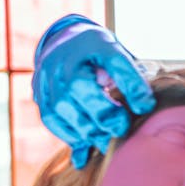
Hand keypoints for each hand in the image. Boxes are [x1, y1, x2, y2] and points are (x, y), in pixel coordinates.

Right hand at [32, 14, 155, 167]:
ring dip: (86, 129)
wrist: (64, 44)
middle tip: (121, 129)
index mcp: (93, 43)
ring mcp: (48, 77)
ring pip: (60, 107)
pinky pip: (50, 119)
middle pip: (78, 86)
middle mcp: (66, 58)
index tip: (144, 107)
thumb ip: (132, 78)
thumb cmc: (99, 55)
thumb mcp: (120, 56)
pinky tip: (86, 142)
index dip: (131, 85)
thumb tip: (144, 107)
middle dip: (103, 114)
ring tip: (105, 141)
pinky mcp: (39, 94)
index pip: (114, 61)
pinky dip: (69, 135)